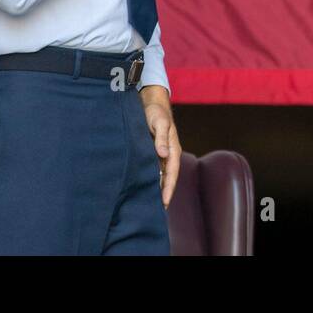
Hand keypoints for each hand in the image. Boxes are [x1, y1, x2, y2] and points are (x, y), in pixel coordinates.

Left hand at [140, 84, 179, 207]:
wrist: (149, 101)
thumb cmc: (156, 111)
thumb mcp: (159, 122)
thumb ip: (161, 137)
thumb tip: (163, 154)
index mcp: (172, 149)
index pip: (172, 173)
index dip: (169, 188)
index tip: (164, 203)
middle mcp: (166, 154)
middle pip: (167, 178)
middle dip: (163, 194)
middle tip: (156, 211)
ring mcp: (158, 154)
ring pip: (158, 175)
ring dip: (155, 188)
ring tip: (148, 204)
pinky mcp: (149, 152)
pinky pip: (150, 169)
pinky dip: (148, 179)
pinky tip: (140, 187)